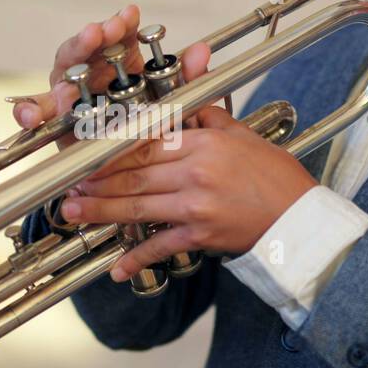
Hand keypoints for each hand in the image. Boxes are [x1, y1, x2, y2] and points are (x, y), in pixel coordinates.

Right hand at [10, 5, 205, 150]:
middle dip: (90, 40)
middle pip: (83, 50)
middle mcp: (91, 75)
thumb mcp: (171, 103)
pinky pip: (35, 110)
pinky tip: (29, 114)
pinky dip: (28, 110)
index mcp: (117, 65)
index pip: (116, 37)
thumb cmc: (147, 130)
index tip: (129, 16)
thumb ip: (186, 77)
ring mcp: (69, 95)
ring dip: (63, 72)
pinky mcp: (53, 120)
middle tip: (101, 32)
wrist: (128, 172)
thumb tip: (202, 52)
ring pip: (60, 75)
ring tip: (71, 69)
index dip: (121, 25)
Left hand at [60, 106, 318, 281]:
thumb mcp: (241, 135)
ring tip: (74, 214)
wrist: (300, 220)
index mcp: (202, 143)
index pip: (144, 142)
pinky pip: (160, 247)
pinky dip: (137, 258)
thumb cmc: (274, 177)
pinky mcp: (201, 236)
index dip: (109, 150)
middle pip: (132, 175)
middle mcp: (195, 173)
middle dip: (94, 182)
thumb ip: (205, 115)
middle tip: (67, 187)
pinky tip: (116, 268)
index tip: (84, 154)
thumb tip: (181, 99)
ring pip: (137, 207)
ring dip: (101, 212)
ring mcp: (196, 207)